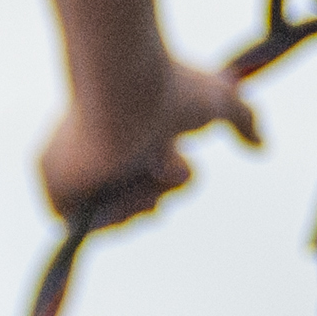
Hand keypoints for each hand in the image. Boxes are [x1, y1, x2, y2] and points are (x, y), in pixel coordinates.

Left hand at [38, 57, 259, 230]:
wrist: (125, 87)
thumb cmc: (169, 89)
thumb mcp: (222, 102)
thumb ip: (246, 120)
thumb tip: (262, 146)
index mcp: (126, 136)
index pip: (148, 180)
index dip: (168, 183)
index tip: (170, 163)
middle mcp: (98, 155)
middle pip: (136, 204)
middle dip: (158, 192)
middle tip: (159, 164)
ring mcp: (73, 172)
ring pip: (116, 216)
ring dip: (142, 200)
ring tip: (144, 167)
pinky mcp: (55, 188)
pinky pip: (83, 228)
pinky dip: (111, 216)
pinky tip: (124, 187)